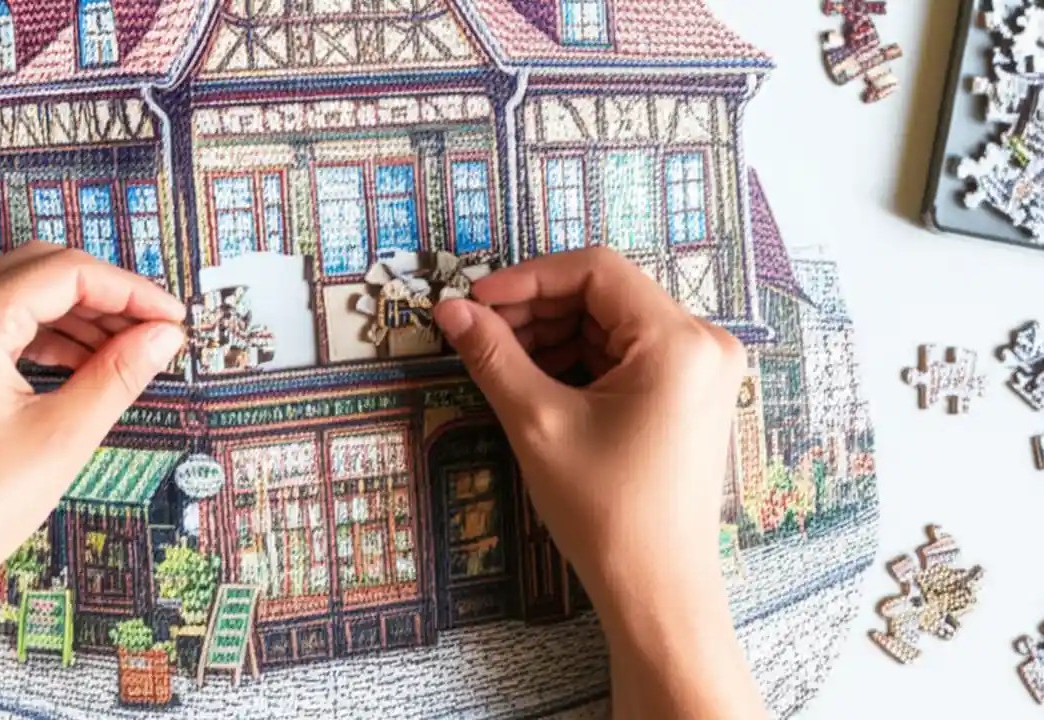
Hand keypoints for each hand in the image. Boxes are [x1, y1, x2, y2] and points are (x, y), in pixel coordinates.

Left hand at [0, 242, 186, 719]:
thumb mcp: (62, 438)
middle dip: (104, 296)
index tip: (172, 319)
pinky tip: (81, 366)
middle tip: (154, 330)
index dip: (129, 290)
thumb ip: (118, 375)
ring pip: (17, 295)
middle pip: (38, 271)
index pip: (65, 273)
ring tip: (126, 352)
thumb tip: (162, 337)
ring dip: (76, 315)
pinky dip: (43, 336)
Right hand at [434, 247, 762, 718]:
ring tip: (501, 362)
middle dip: (537, 309)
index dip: (528, 278)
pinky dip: (581, 360)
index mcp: (679, 341)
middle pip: (606, 294)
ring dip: (555, 335)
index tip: (476, 301)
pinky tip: (537, 382)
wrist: (656, 590)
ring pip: (613, 324)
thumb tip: (451, 310)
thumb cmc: (607, 513)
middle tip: (479, 334)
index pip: (596, 269)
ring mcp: (702, 370)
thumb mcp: (538, 424)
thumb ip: (494, 356)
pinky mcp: (690, 395)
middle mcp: (703, 343)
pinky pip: (628, 354)